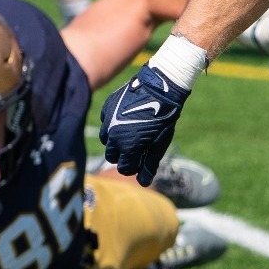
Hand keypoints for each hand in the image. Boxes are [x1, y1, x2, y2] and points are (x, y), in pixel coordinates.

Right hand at [98, 64, 189, 185]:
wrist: (160, 87)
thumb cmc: (163, 116)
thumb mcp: (160, 142)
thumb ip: (150, 163)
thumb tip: (143, 182)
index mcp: (128, 147)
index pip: (124, 168)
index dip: (134, 167)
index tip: (142, 161)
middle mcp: (113, 136)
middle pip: (112, 156)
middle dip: (123, 155)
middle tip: (137, 148)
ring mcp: (108, 121)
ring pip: (106, 140)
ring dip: (116, 141)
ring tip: (131, 133)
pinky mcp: (106, 107)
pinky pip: (105, 122)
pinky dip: (112, 124)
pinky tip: (126, 118)